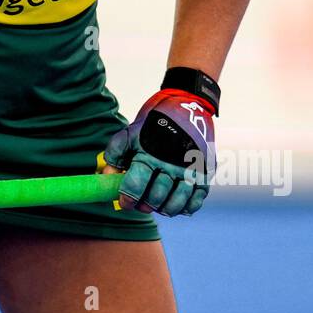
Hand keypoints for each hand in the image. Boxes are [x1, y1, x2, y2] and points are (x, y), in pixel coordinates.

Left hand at [99, 88, 216, 216]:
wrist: (188, 103)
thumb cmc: (155, 120)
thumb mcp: (131, 131)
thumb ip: (115, 153)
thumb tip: (107, 176)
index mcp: (150, 153)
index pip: (136, 186)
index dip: (127, 198)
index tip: (124, 202)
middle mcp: (171, 163)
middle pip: (157, 197)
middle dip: (146, 205)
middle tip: (141, 204)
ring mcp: (190, 168)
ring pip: (177, 202)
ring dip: (165, 209)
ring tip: (158, 206)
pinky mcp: (205, 170)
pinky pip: (197, 198)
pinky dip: (187, 207)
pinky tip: (178, 207)